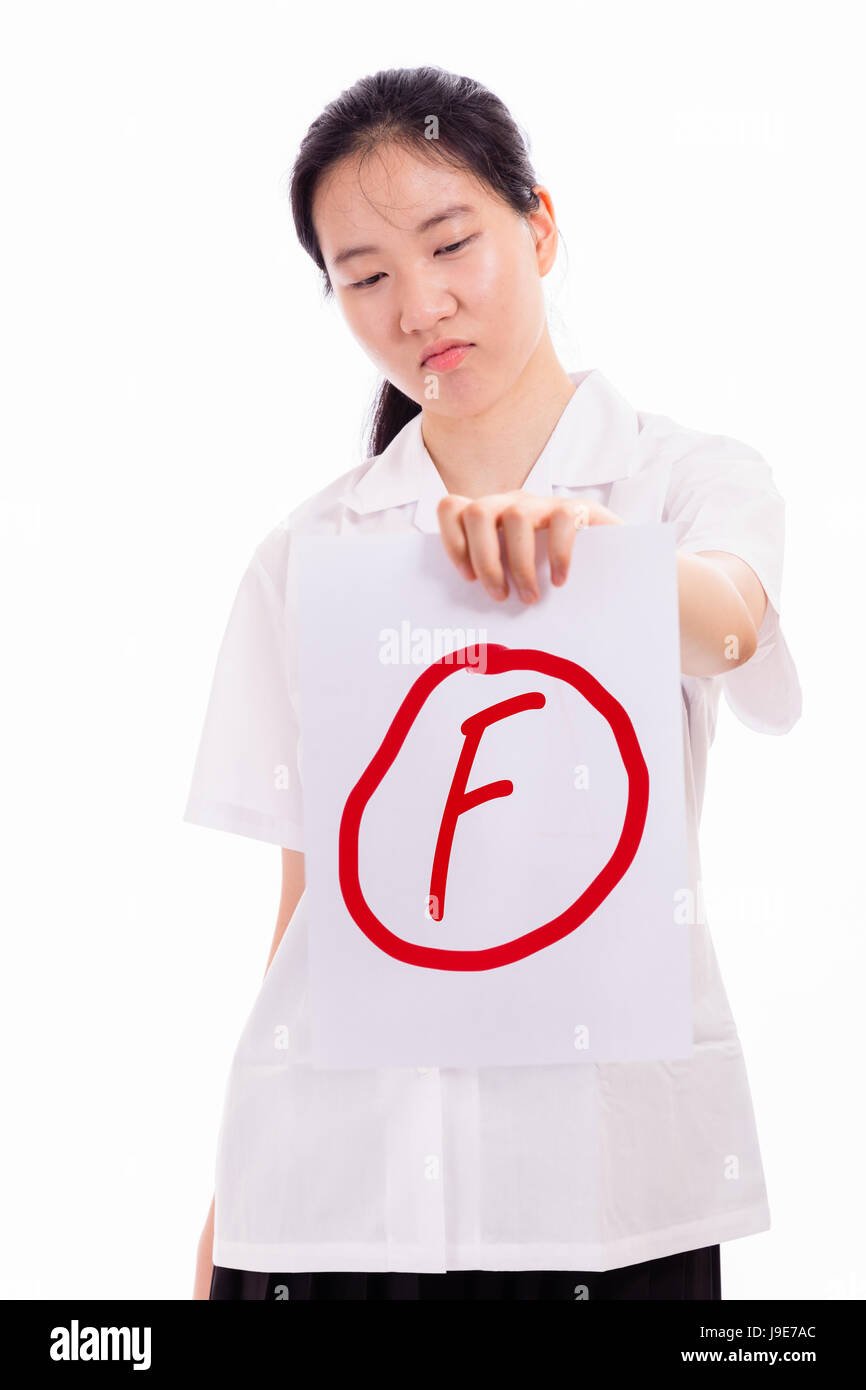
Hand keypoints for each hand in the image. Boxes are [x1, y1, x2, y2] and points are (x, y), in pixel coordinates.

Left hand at [436, 491, 624, 602]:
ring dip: (521, 565)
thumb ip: (492, 578)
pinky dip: (558, 556)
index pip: (452, 508)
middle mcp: (512, 503)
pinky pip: (561, 521)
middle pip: (478, 512)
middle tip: (500, 596)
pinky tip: (559, 582)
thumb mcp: (513, 575)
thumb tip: (461, 615)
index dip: (452, 541)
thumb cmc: (549, 576)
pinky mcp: (577, 509)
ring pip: (516, 517)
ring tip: (531, 597)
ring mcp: (545, 503)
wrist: (607, 565)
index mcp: (490, 517)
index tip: (467, 578)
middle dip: (485, 560)